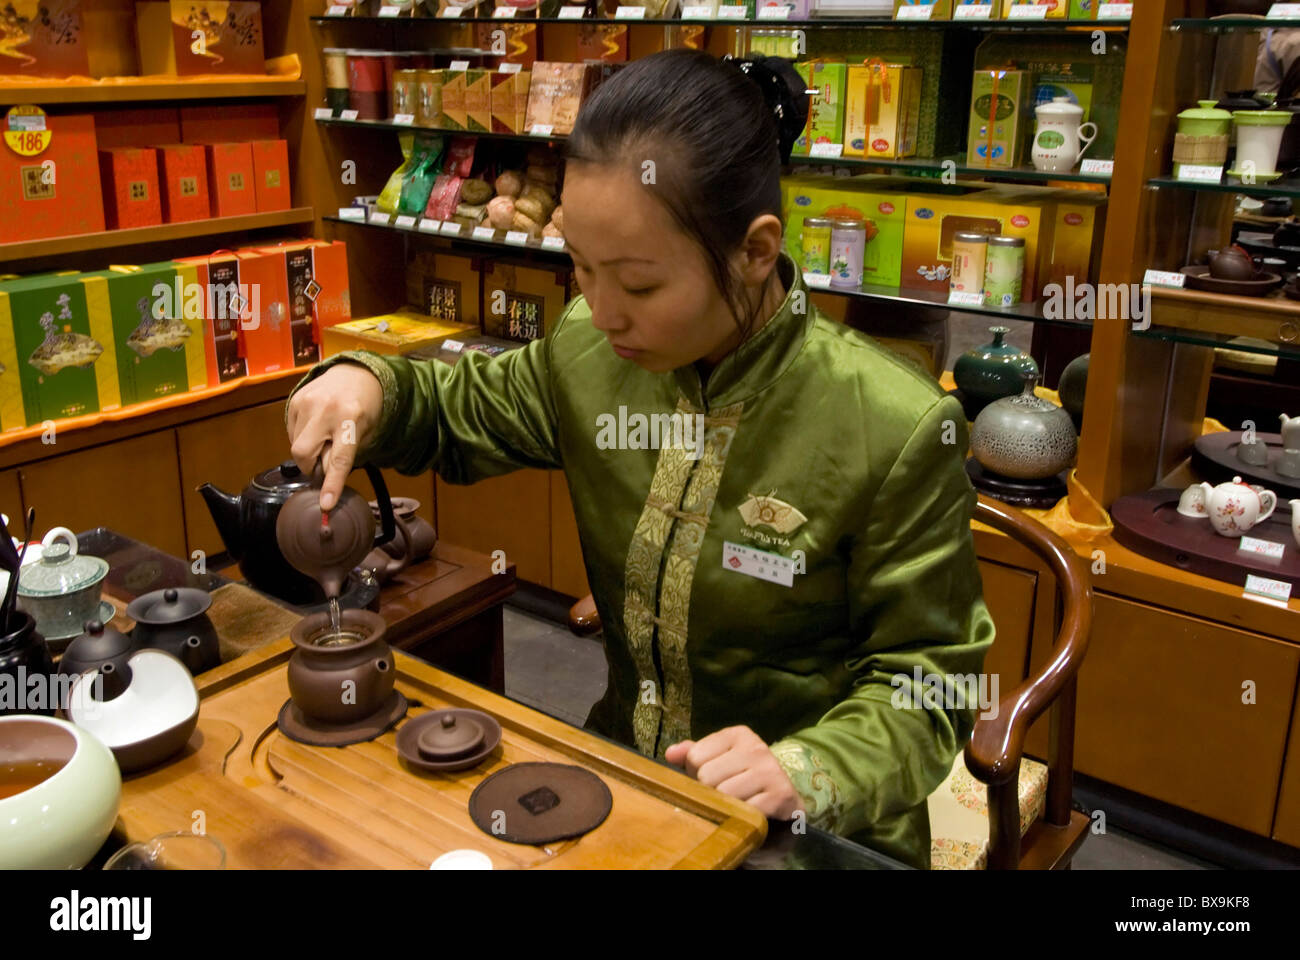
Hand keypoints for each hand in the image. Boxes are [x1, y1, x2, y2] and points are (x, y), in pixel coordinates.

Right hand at [286, 363, 383, 510]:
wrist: (356, 372)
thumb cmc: (366, 407)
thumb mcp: (367, 431)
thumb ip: (347, 454)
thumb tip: (324, 479)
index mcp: (352, 418)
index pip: (340, 458)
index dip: (331, 484)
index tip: (325, 505)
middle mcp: (326, 409)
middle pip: (304, 454)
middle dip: (311, 467)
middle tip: (323, 463)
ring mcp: (307, 402)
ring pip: (295, 445)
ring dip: (308, 452)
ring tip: (324, 438)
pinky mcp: (295, 400)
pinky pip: (291, 432)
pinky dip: (302, 438)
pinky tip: (316, 428)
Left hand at [665, 725, 804, 819]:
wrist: (785, 797)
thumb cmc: (744, 776)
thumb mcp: (720, 759)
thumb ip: (694, 754)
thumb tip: (670, 754)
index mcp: (738, 734)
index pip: (695, 756)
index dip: (695, 774)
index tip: (711, 780)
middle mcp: (755, 748)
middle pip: (706, 776)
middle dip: (709, 792)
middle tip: (722, 797)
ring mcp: (770, 770)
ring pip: (724, 795)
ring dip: (725, 807)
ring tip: (735, 806)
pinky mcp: (781, 794)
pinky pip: (745, 812)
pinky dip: (743, 819)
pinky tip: (749, 815)